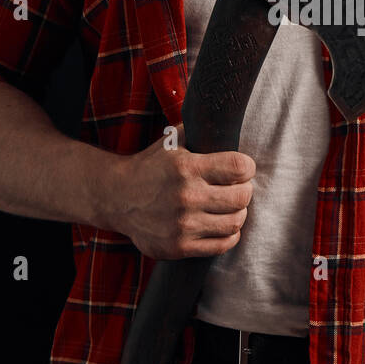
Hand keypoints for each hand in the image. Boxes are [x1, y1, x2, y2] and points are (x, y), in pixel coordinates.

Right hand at [105, 125, 255, 259]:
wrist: (117, 199)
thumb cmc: (151, 167)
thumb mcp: (171, 142)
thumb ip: (198, 130)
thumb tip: (224, 116)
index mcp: (186, 167)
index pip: (239, 167)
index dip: (247, 167)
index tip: (243, 169)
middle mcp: (186, 196)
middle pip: (242, 197)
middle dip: (244, 190)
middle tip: (236, 188)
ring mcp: (183, 225)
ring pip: (235, 222)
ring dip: (238, 213)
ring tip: (228, 207)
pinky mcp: (179, 246)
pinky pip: (223, 244)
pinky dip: (229, 234)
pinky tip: (221, 224)